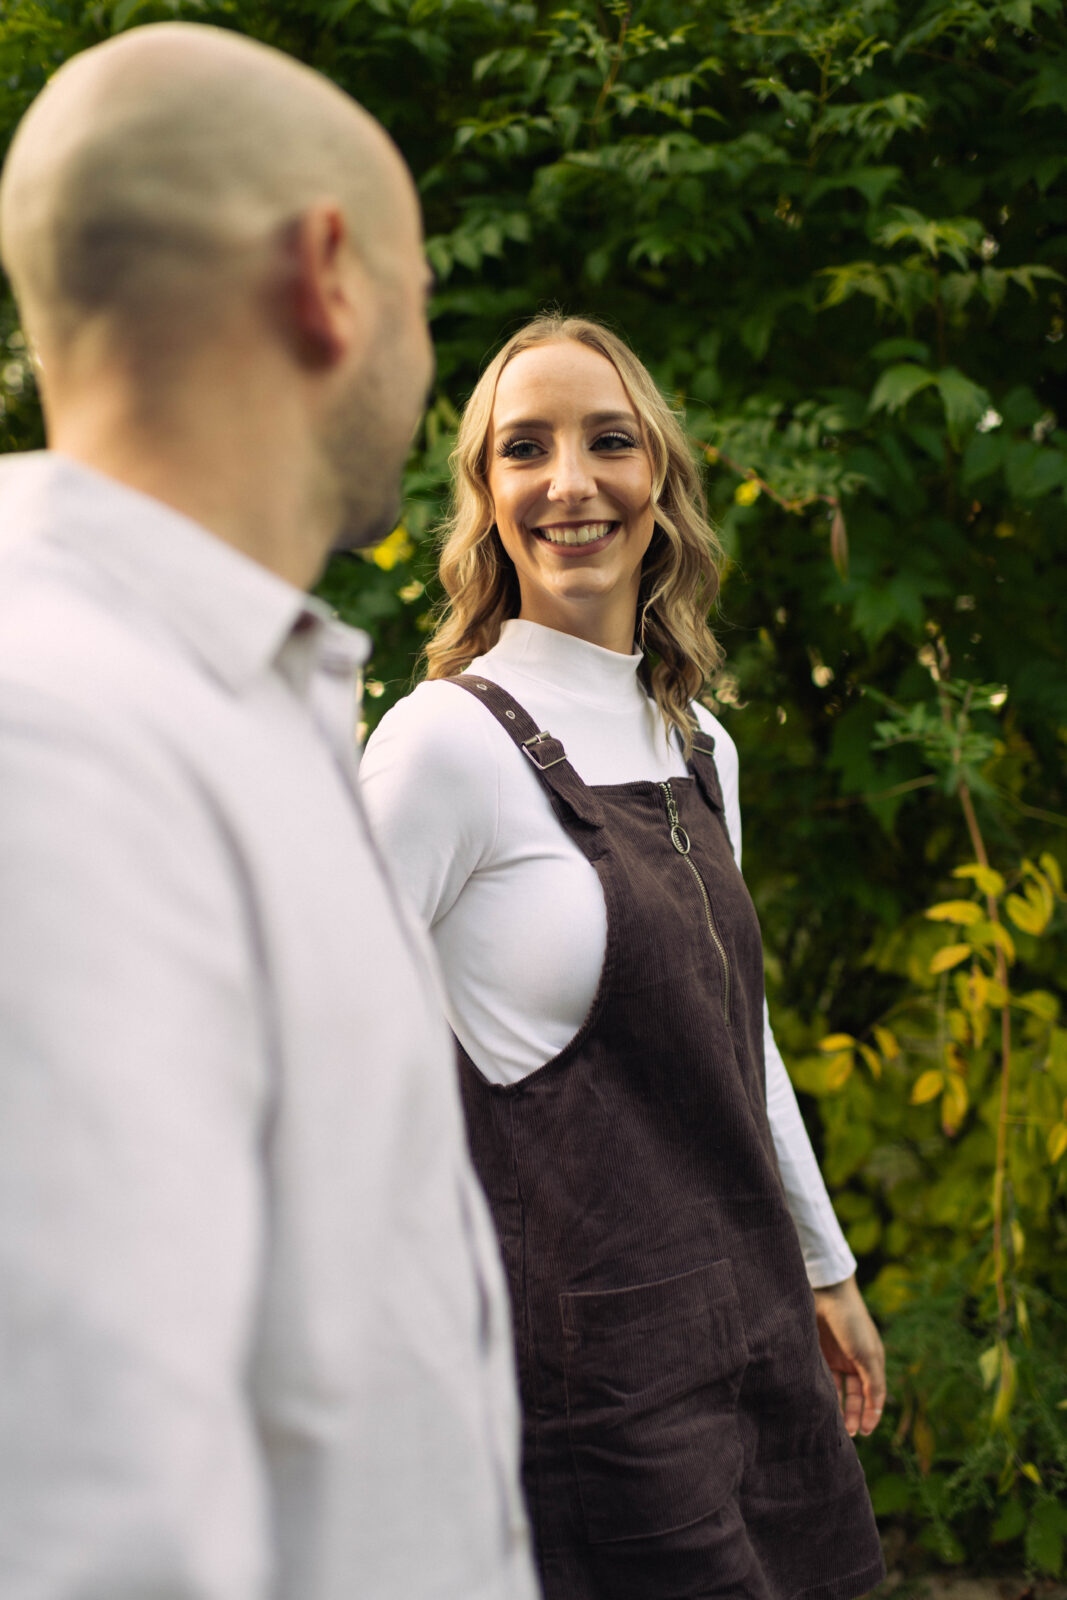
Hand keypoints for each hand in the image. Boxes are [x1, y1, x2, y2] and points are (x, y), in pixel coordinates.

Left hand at [812, 1275, 884, 1438]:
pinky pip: (822, 1379)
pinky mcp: (818, 1354)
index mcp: (872, 1361)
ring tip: (835, 1426)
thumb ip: (874, 1383)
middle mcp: (855, 1361)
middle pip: (856, 1395)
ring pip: (839, 1390)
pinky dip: (824, 1394)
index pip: (874, 1394)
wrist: (826, 1294)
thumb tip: (876, 1411)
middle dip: (854, 1414)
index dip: (871, 1413)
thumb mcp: (867, 1354)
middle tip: (849, 1434)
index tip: (865, 1431)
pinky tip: (822, 1406)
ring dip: (839, 1408)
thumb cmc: (852, 1322)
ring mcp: (836, 1358)